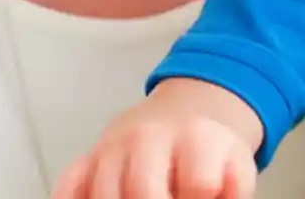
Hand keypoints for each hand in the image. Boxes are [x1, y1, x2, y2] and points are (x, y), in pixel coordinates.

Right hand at [52, 99, 256, 198]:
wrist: (184, 113)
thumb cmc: (209, 152)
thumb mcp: (236, 167)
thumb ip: (232, 192)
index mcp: (195, 139)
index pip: (199, 183)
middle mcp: (149, 137)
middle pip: (143, 189)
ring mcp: (114, 146)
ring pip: (104, 191)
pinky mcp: (89, 156)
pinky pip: (69, 183)